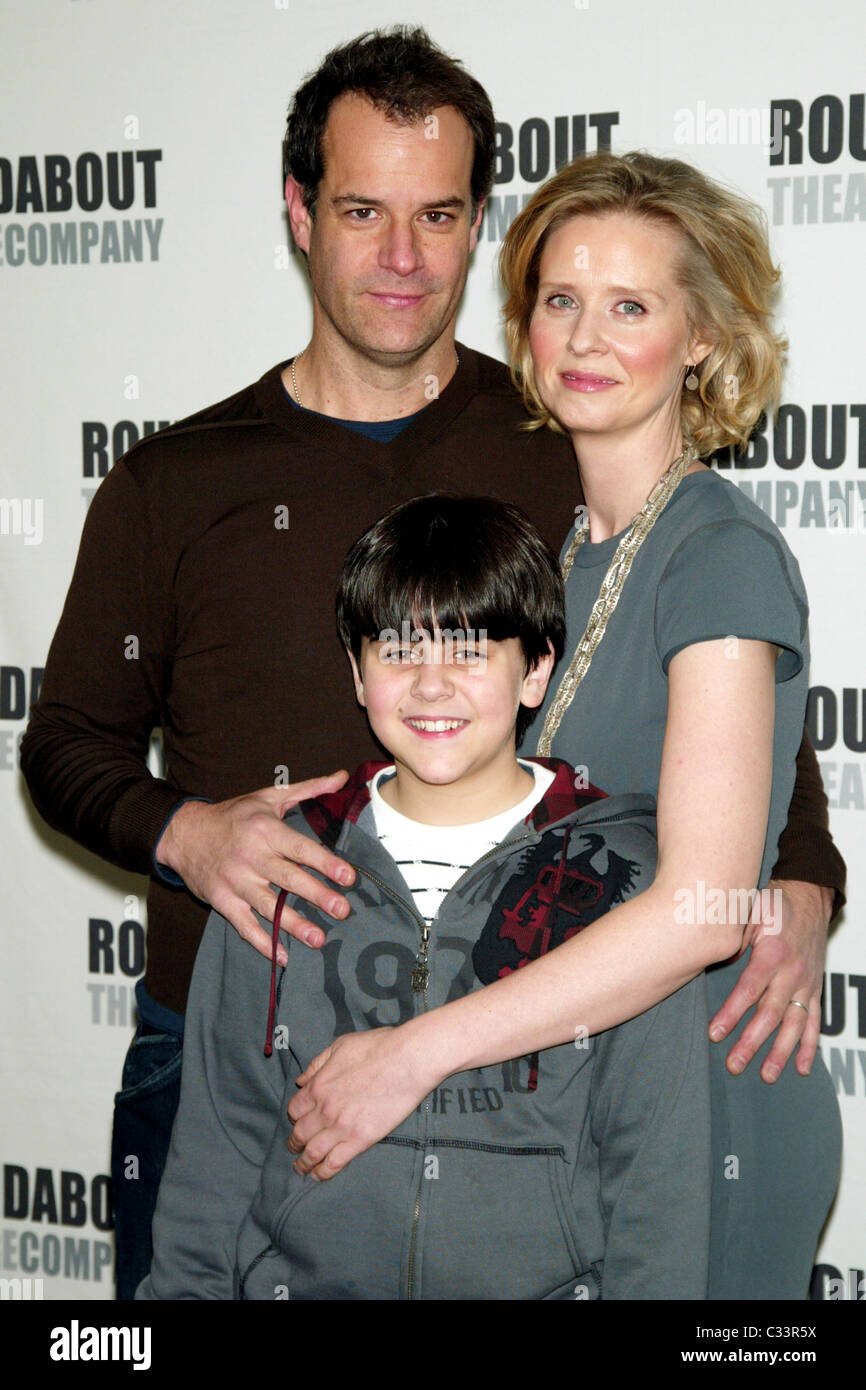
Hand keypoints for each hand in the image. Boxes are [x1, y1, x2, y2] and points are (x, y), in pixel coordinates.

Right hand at [155, 772, 353, 961]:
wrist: (184, 832)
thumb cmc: (233, 815)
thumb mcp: (269, 797)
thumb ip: (308, 789)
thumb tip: (341, 777)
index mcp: (265, 829)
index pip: (300, 848)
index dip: (325, 863)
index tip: (348, 877)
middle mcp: (251, 856)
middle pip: (288, 879)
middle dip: (317, 895)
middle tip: (342, 910)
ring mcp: (235, 881)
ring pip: (268, 906)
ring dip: (294, 924)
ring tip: (319, 939)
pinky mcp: (222, 900)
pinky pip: (244, 926)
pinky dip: (262, 942)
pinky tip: (282, 957)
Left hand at [286, 1026, 436, 1179]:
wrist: (407, 1060)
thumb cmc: (377, 1047)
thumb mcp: (340, 1046)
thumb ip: (317, 1064)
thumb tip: (301, 1080)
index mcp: (318, 1085)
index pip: (295, 1108)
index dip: (294, 1117)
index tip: (297, 1121)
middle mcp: (324, 1108)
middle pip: (300, 1132)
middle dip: (294, 1143)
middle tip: (295, 1148)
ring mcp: (341, 1126)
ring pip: (312, 1151)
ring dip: (303, 1162)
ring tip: (302, 1168)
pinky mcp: (360, 1140)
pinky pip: (334, 1162)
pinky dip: (322, 1172)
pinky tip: (318, 1175)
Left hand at [708, 879, 831, 1081]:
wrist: (807, 897)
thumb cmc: (771, 905)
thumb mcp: (748, 911)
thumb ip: (732, 936)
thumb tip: (710, 956)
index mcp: (772, 953)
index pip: (749, 990)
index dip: (732, 1013)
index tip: (715, 1033)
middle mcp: (792, 971)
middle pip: (771, 1013)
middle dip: (752, 1042)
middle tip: (734, 1065)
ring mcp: (806, 983)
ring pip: (794, 1024)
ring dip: (781, 1052)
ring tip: (766, 1075)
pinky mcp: (815, 989)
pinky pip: (814, 1021)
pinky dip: (809, 1046)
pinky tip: (801, 1068)